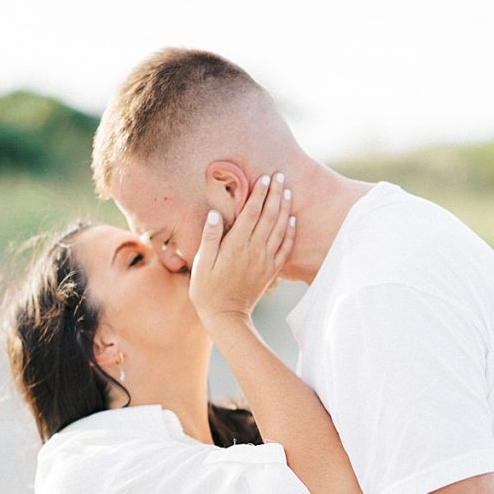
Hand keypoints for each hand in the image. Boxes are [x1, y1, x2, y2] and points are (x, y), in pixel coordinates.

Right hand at [187, 172, 295, 325]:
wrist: (226, 317)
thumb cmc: (207, 291)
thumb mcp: (201, 264)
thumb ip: (209, 238)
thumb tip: (215, 214)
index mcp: (236, 246)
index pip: (251, 213)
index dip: (259, 194)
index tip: (265, 177)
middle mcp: (254, 250)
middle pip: (269, 216)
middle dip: (275, 194)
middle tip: (280, 175)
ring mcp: (265, 260)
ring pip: (280, 228)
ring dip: (285, 208)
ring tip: (288, 190)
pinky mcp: (271, 270)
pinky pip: (285, 247)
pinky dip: (291, 232)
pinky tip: (292, 220)